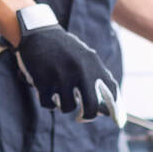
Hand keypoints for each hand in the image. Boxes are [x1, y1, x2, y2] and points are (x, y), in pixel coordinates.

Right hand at [14, 7, 122, 121]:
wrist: (39, 33)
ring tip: (59, 95)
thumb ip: (97, 76)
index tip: (108, 116)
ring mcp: (61, 76)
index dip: (112, 109)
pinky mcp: (44, 81)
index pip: (111, 91)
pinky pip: (49, 105)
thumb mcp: (85, 57)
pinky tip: (46, 92)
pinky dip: (48, 102)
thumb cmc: (65, 50)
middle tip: (81, 118)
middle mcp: (80, 70)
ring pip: (68, 107)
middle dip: (87, 116)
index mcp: (93, 64)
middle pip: (91, 107)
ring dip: (63, 105)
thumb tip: (108, 106)